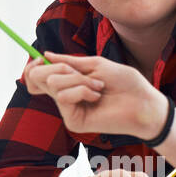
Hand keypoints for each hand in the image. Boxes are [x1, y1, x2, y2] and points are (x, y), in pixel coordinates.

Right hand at [24, 52, 169, 140]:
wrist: (142, 101)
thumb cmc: (124, 82)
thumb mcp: (94, 65)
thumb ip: (68, 62)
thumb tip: (45, 55)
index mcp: (68, 82)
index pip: (37, 76)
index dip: (33, 66)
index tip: (39, 59)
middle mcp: (64, 96)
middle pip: (37, 78)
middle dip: (57, 67)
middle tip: (77, 71)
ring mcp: (68, 109)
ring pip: (53, 84)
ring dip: (78, 80)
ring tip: (98, 86)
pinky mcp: (73, 121)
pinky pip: (64, 97)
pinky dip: (82, 90)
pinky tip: (97, 96)